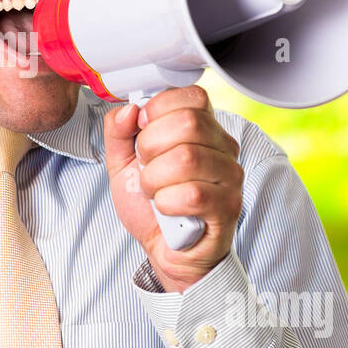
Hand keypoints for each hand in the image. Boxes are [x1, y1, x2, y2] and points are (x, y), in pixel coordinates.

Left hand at [103, 85, 242, 292]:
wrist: (165, 250)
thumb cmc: (151, 205)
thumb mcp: (123, 163)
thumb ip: (118, 132)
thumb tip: (129, 109)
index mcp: (202, 129)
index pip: (193, 96)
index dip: (159, 109)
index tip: (143, 130)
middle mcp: (223, 148)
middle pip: (188, 123)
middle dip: (151, 146)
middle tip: (146, 166)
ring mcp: (229, 178)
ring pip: (188, 159)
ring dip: (155, 179)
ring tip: (154, 191)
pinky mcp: (228, 207)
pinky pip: (193, 195)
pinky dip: (166, 203)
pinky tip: (165, 209)